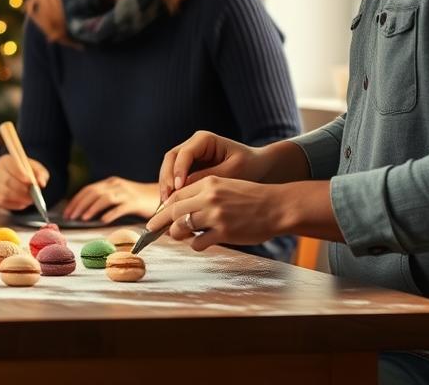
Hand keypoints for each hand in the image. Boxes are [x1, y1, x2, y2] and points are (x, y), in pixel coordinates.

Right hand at [0, 154, 49, 210]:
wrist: (18, 178)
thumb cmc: (28, 173)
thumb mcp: (37, 170)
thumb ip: (40, 174)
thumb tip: (41, 183)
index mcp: (6, 160)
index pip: (11, 166)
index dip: (21, 175)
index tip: (31, 182)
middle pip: (7, 181)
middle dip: (21, 190)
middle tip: (33, 195)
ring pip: (5, 193)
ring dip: (19, 198)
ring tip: (30, 200)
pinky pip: (3, 202)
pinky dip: (14, 204)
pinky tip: (23, 203)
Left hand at [63, 177, 158, 221]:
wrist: (160, 196)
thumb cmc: (137, 200)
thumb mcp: (119, 195)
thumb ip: (104, 199)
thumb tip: (84, 211)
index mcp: (111, 183)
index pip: (88, 189)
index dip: (76, 200)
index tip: (67, 212)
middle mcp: (117, 185)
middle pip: (93, 193)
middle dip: (79, 205)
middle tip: (70, 217)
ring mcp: (126, 193)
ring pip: (105, 198)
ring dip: (92, 208)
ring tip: (82, 218)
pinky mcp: (135, 202)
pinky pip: (120, 208)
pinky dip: (110, 214)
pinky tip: (103, 221)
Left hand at [146, 176, 283, 250]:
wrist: (278, 206)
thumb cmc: (252, 197)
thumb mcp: (226, 186)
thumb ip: (203, 194)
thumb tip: (179, 210)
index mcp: (209, 183)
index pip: (176, 195)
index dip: (163, 206)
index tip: (156, 215)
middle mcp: (209, 197)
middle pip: (173, 211)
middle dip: (158, 222)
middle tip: (150, 231)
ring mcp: (216, 216)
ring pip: (180, 227)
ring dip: (176, 234)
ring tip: (180, 236)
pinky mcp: (224, 233)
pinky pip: (197, 243)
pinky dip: (195, 245)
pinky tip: (202, 242)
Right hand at [157, 131, 269, 200]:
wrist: (259, 166)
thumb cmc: (249, 166)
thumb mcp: (232, 171)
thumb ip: (208, 177)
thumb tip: (183, 188)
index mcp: (204, 139)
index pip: (184, 153)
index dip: (178, 170)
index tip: (178, 187)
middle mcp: (193, 145)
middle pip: (171, 158)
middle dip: (167, 178)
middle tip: (167, 198)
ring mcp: (190, 156)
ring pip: (169, 168)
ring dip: (166, 185)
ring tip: (166, 205)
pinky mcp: (190, 168)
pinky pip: (175, 177)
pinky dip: (172, 190)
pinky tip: (171, 206)